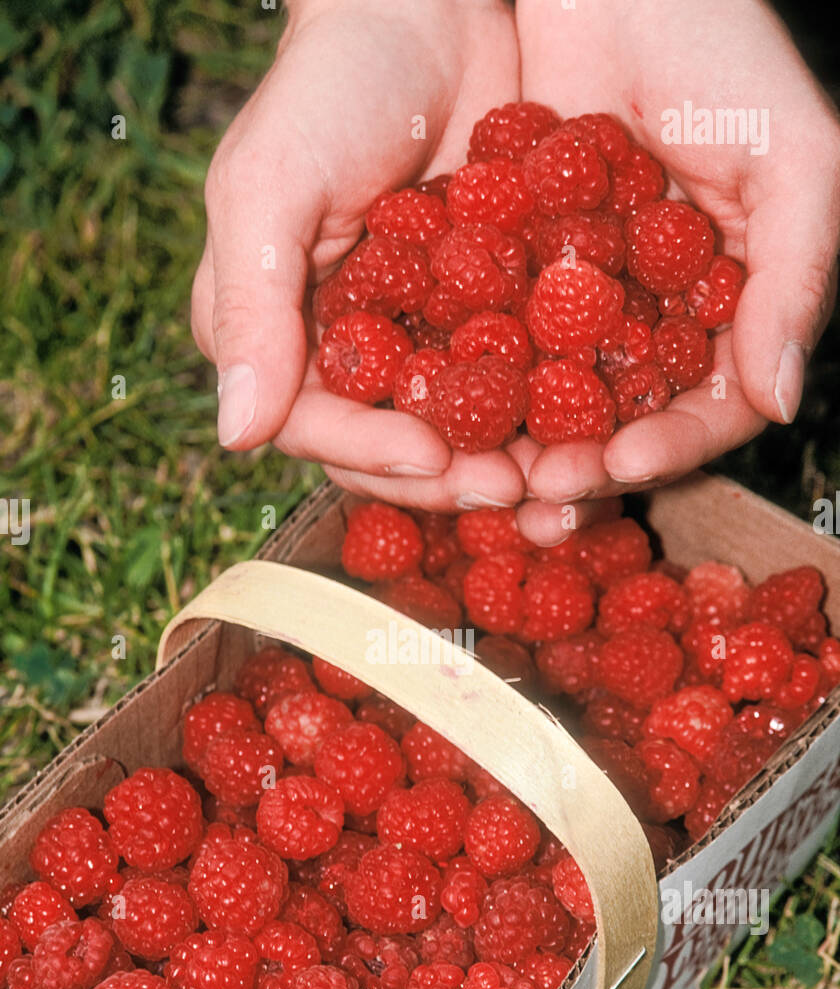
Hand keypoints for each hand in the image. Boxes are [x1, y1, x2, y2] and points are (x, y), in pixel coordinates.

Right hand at [191, 0, 529, 512]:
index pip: (320, 428)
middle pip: (397, 447)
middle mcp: (350, 355)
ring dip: (513, 459)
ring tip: (566, 477)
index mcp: (279, 338)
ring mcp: (423, 341)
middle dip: (455, 476)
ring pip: (465, 430)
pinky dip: (556, 407)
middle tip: (519, 489)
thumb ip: (251, 308)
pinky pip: (522, 379)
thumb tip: (235, 436)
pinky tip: (600, 427)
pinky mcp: (491, 318)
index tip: (433, 462)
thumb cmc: (329, 85)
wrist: (428, 9)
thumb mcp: (269, 186)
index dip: (373, 457)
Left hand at [514, 0, 839, 543]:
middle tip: (538, 490)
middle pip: (623, 422)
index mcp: (729, 307)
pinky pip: (492, 340)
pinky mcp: (515, 273)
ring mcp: (583, 302)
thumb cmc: (722, 49)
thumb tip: (780, 399)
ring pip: (553, 398)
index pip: (708, 407)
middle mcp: (656, 318)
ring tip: (487, 470)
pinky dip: (471, 379)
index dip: (671, 447)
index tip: (623, 464)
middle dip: (583, 463)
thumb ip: (795, 275)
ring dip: (520, 442)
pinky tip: (440, 406)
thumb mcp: (792, 155)